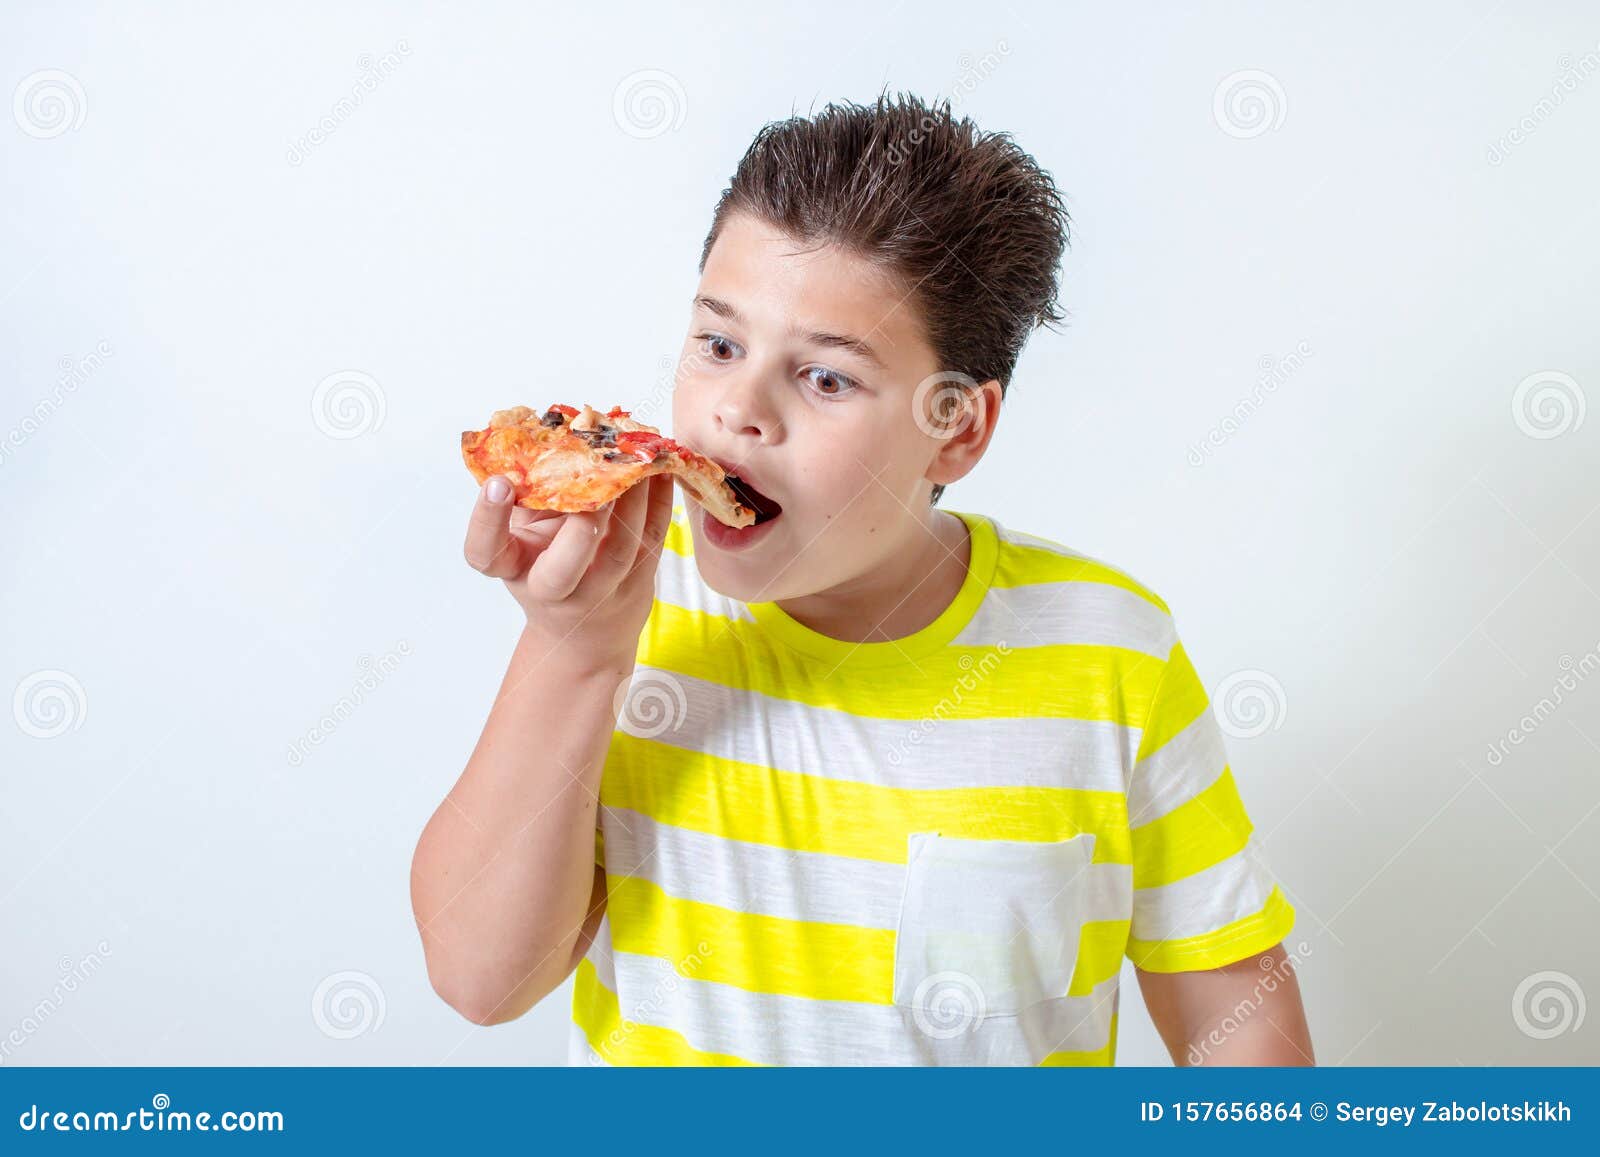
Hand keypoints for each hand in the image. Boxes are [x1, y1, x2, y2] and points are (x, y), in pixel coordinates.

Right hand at [463, 472, 672, 666]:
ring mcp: (600, 592)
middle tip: (592, 476)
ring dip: (631, 500)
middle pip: (564, 569)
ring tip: (634, 457)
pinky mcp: (638, 584)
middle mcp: (553, 589)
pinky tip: (659, 469)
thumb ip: (525, 494)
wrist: (585, 631)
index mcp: (514, 568)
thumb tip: (531, 434)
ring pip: (619, 550)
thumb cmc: (547, 563)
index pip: (486, 553)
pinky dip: (660, 501)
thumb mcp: (525, 533)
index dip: (487, 521)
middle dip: (579, 524)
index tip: (498, 482)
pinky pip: (653, 540)